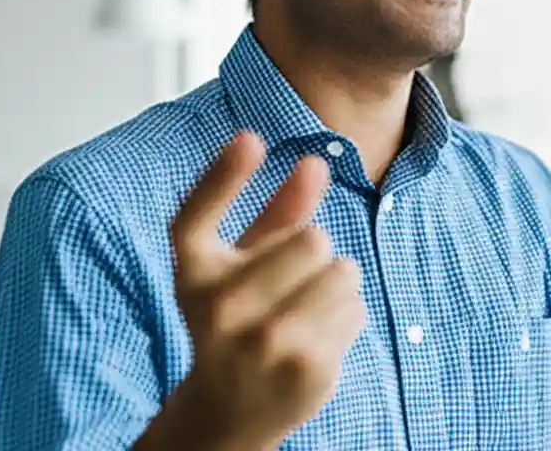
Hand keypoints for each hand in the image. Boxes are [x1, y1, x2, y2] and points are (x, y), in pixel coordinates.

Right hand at [140, 132, 366, 450]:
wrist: (231, 412)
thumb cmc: (238, 322)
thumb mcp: (244, 266)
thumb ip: (278, 213)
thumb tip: (316, 161)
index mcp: (194, 273)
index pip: (196, 214)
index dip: (222, 174)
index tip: (250, 138)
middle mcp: (219, 306)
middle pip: (312, 238)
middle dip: (316, 252)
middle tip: (291, 283)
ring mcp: (262, 341)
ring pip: (343, 270)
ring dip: (337, 284)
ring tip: (304, 310)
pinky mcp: (305, 367)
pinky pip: (356, 309)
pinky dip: (346, 318)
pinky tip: (313, 341)